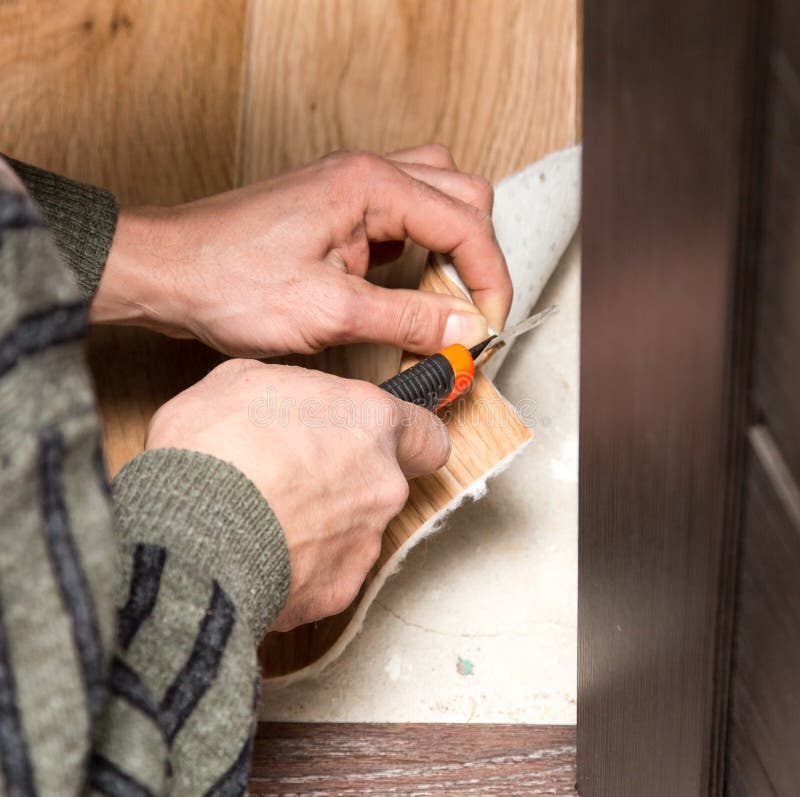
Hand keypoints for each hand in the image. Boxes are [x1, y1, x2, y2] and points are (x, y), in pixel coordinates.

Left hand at [94, 145, 511, 356]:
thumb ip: (408, 319)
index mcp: (371, 186)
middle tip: (467, 311)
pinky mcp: (335, 208)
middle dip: (477, 256)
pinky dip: (414, 246)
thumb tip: (467, 329)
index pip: (467, 224)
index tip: (486, 327)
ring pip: (436, 195)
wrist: (166, 274)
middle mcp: (365, 173)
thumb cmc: (229, 282)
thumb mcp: (329, 311)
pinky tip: (397, 283)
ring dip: (449, 243)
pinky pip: (399, 213)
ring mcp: (349, 187)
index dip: (489, 279)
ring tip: (437, 295)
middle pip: (463, 196)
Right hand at [144, 358, 449, 630]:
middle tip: (298, 478)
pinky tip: (261, 552)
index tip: (388, 444)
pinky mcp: (339, 589)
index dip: (409, 441)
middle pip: (386, 484)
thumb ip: (291, 392)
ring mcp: (365, 540)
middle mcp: (383, 483)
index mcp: (370, 422)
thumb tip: (287, 403)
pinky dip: (303, 565)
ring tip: (267, 517)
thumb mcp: (243, 381)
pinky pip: (327, 572)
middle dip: (350, 482)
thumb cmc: (215, 447)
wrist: (192, 529)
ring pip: (357, 530)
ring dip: (324, 524)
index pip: (428, 436)